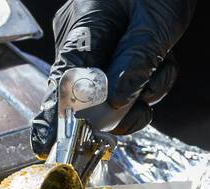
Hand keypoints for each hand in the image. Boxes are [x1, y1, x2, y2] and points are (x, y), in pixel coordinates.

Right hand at [32, 0, 195, 156]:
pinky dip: (148, 83)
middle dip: (118, 108)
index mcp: (82, 26)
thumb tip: (115, 103)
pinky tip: (164, 63)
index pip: (61, 79)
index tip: (45, 146)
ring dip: (142, 94)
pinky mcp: (116, 53)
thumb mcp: (155, 22)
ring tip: (164, 66)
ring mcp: (99, 47)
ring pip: (112, 94)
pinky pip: (126, 84)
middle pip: (87, 95)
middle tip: (141, 110)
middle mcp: (83, 38)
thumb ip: (136, 62)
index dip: (52, 116)